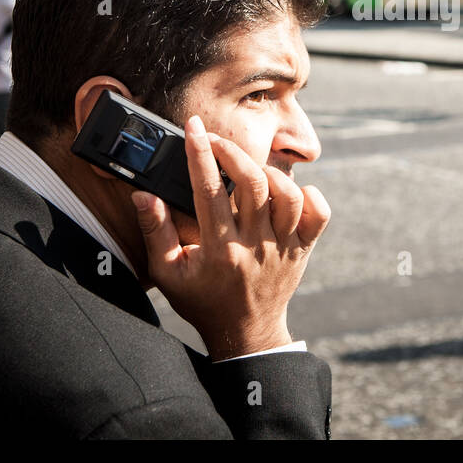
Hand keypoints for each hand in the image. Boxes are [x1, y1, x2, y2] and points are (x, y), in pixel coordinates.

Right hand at [132, 115, 330, 360]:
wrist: (244, 333)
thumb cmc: (202, 301)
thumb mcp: (167, 273)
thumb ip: (154, 232)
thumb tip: (143, 194)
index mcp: (219, 249)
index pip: (208, 190)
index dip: (199, 153)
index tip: (193, 128)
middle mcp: (255, 245)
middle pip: (252, 184)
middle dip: (232, 153)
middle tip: (216, 142)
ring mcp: (283, 247)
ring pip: (288, 196)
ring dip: (269, 173)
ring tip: (249, 170)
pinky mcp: (303, 250)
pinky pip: (319, 215)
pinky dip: (309, 196)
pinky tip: (287, 192)